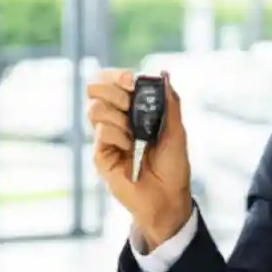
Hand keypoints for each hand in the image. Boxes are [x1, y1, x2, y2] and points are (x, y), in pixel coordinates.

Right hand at [87, 68, 192, 247]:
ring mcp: (107, 137)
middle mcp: (116, 120)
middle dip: (112, 89)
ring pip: (95, 108)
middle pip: (95, 89)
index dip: (116, 75)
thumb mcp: (176, 131)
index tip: (131, 81)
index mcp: (133, 110)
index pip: (112, 81)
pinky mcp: (101, 154)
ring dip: (117, 115)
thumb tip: (164, 75)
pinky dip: (119, 136)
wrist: (168, 196)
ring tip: (134, 133)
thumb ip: (170, 103)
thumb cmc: (173, 166)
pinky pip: (101, 132)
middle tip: (128, 101)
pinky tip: (130, 148)